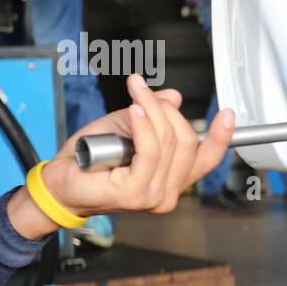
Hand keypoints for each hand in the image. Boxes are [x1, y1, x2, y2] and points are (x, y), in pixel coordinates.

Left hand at [9, 74, 234, 238]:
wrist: (59, 185)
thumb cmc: (88, 163)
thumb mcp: (125, 129)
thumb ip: (150, 115)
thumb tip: (173, 98)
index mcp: (172, 180)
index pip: (206, 159)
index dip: (221, 136)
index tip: (227, 114)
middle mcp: (169, 193)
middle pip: (187, 141)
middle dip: (166, 109)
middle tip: (141, 89)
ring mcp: (154, 196)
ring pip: (169, 142)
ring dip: (151, 109)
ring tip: (134, 92)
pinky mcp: (137, 194)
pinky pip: (150, 150)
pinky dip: (143, 125)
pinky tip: (135, 110)